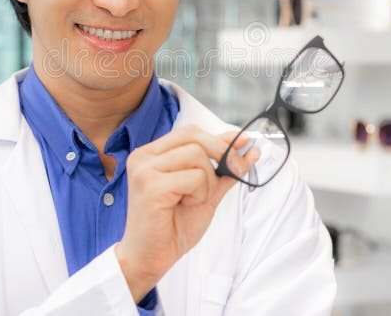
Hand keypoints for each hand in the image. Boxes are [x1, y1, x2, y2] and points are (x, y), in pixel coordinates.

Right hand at [114, 124, 259, 302]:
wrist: (150, 258)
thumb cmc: (172, 227)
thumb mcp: (203, 191)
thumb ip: (222, 169)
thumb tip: (247, 146)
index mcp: (151, 154)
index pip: (190, 132)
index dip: (219, 138)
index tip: (243, 143)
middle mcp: (144, 157)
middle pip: (194, 137)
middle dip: (221, 152)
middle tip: (233, 171)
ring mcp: (145, 170)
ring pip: (197, 156)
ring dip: (208, 181)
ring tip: (193, 200)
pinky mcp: (151, 187)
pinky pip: (194, 177)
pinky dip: (200, 193)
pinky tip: (186, 205)